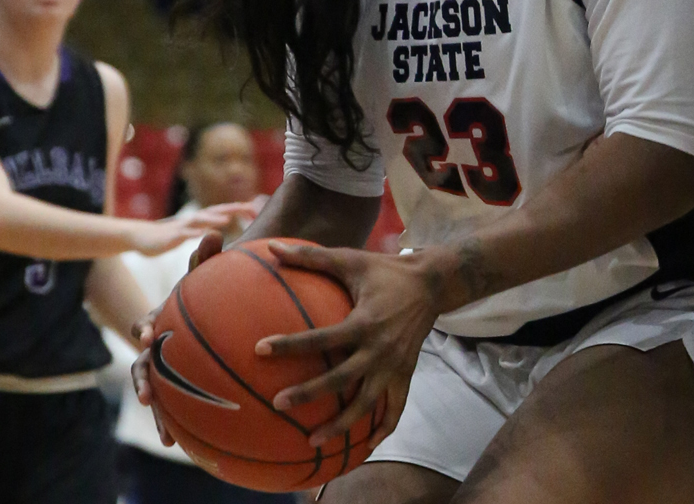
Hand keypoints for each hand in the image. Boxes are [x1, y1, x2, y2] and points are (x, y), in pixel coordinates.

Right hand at [128, 230, 227, 445]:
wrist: (212, 311)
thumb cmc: (208, 291)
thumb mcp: (206, 274)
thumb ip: (207, 257)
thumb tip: (213, 231)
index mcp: (161, 319)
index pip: (146, 322)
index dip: (143, 327)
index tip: (144, 335)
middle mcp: (157, 345)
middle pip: (143, 364)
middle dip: (143, 380)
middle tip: (148, 395)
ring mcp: (165, 367)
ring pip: (155, 389)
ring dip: (157, 409)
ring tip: (163, 430)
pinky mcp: (176, 385)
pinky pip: (173, 406)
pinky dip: (172, 423)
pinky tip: (176, 444)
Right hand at [129, 203, 255, 255]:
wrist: (141, 237)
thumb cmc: (170, 237)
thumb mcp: (191, 235)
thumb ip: (208, 236)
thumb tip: (227, 240)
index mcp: (200, 219)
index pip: (224, 211)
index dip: (240, 209)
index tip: (258, 210)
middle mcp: (193, 219)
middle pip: (216, 210)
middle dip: (234, 209)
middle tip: (251, 209)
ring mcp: (182, 226)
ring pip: (200, 220)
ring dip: (214, 219)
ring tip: (228, 220)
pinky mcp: (170, 236)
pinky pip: (182, 234)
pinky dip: (191, 233)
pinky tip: (200, 235)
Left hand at [254, 239, 442, 447]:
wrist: (433, 283)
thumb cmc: (386, 270)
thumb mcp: (350, 259)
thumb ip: (311, 257)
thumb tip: (273, 247)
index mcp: (364, 321)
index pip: (322, 338)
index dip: (291, 345)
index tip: (260, 349)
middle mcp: (380, 348)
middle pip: (342, 378)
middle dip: (310, 393)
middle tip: (278, 404)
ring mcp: (394, 365)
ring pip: (367, 403)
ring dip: (341, 424)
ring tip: (312, 441)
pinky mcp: (405, 374)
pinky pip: (395, 409)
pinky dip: (382, 429)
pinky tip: (364, 447)